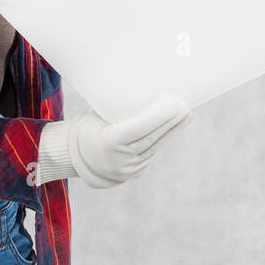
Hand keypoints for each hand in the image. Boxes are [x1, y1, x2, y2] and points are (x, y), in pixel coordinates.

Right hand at [34, 94, 191, 187]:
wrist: (78, 158)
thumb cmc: (89, 128)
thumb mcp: (97, 116)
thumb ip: (118, 110)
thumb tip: (144, 91)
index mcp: (107, 142)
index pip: (138, 128)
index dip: (158, 116)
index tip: (174, 102)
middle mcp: (119, 159)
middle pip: (152, 137)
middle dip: (171, 121)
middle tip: (186, 106)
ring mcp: (128, 169)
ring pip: (155, 146)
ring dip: (171, 130)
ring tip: (186, 115)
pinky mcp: (134, 172)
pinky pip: (151, 152)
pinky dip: (161, 139)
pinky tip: (172, 126)